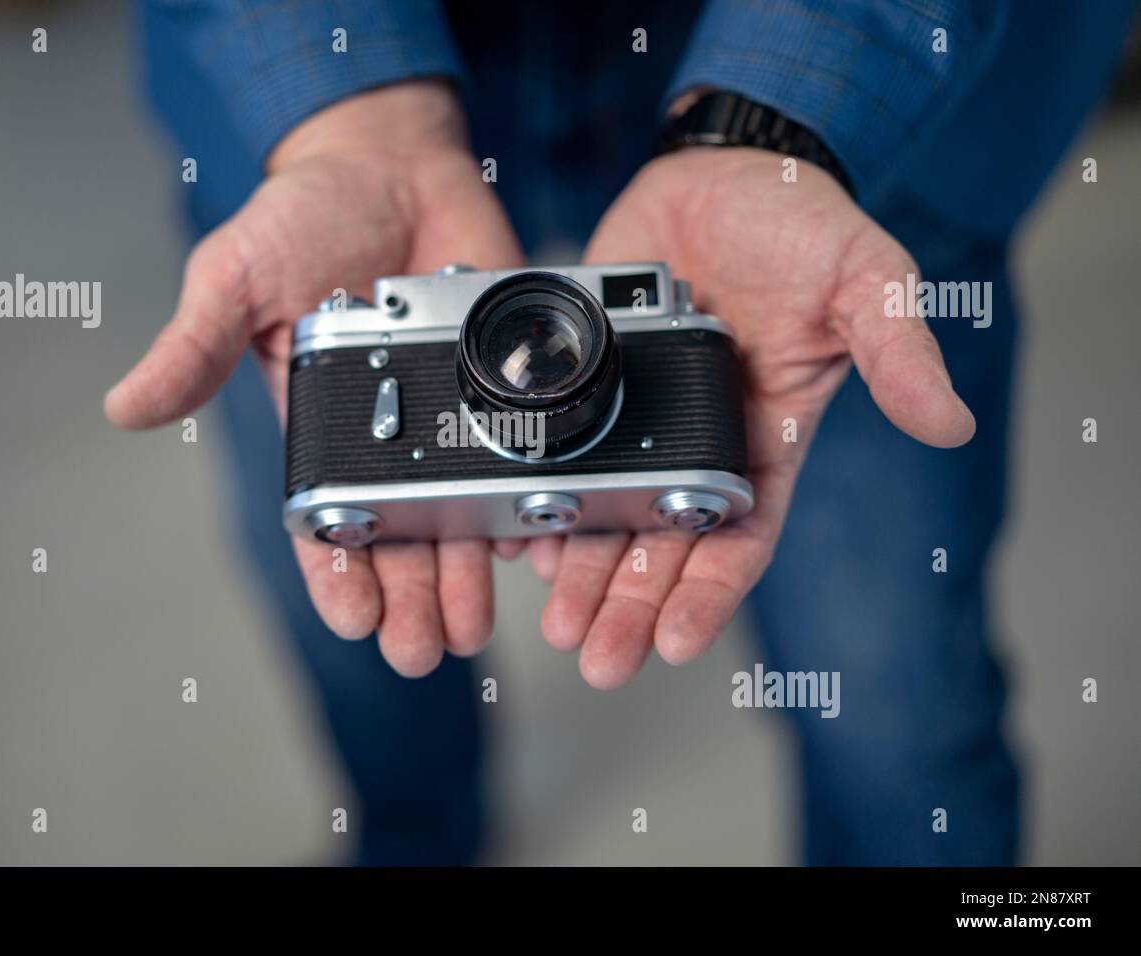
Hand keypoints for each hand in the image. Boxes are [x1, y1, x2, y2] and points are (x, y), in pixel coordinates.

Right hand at [105, 81, 524, 675]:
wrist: (391, 164)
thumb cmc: (302, 220)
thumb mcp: (233, 279)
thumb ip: (192, 347)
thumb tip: (122, 408)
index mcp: (319, 429)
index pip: (324, 523)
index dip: (336, 575)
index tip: (355, 619)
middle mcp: (387, 438)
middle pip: (399, 542)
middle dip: (409, 599)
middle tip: (422, 649)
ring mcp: (450, 418)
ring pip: (460, 518)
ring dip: (465, 577)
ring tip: (473, 628)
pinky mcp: (505, 387)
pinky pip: (523, 457)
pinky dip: (530, 504)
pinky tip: (535, 547)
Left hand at [529, 147, 974, 688]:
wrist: (727, 171)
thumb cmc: (805, 227)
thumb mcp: (864, 280)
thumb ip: (898, 350)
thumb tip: (950, 421)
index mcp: (762, 442)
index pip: (739, 540)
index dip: (708, 595)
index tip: (676, 645)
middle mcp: (697, 447)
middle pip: (661, 550)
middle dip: (631, 606)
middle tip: (597, 658)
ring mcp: (639, 423)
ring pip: (605, 517)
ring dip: (582, 573)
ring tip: (554, 622)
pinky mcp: (589, 386)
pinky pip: (558, 457)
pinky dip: (538, 500)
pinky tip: (514, 537)